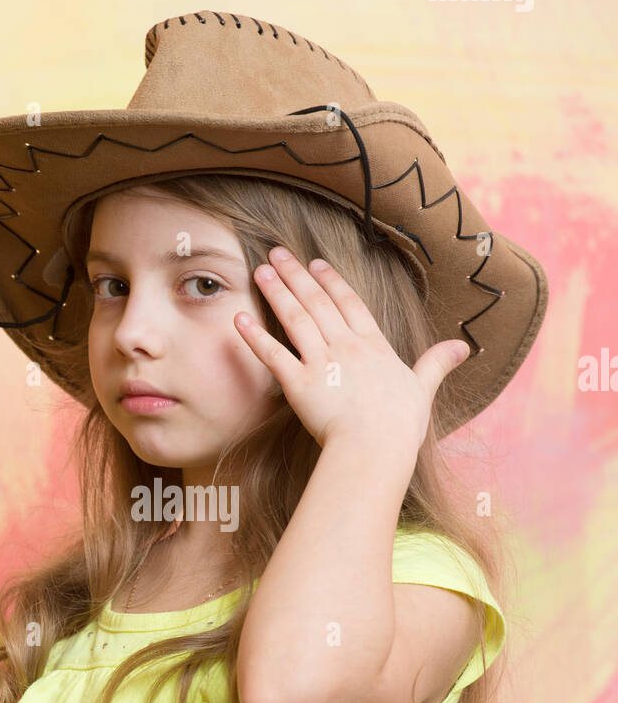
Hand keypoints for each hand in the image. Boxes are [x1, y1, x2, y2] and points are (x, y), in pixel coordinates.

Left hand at [234, 246, 470, 453]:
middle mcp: (345, 347)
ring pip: (295, 319)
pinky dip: (255, 336)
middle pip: (317, 302)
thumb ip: (437, 364)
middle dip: (296, 275)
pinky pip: (272, 355)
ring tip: (260, 271)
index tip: (316, 263)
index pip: (349, 304)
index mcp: (374, 346)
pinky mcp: (298, 385)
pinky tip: (240, 319)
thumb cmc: (400, 426)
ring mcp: (321, 363)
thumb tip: (463, 348)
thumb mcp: (423, 390)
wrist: (375, 448)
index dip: (331, 281)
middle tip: (277, 253)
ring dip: (276, 292)